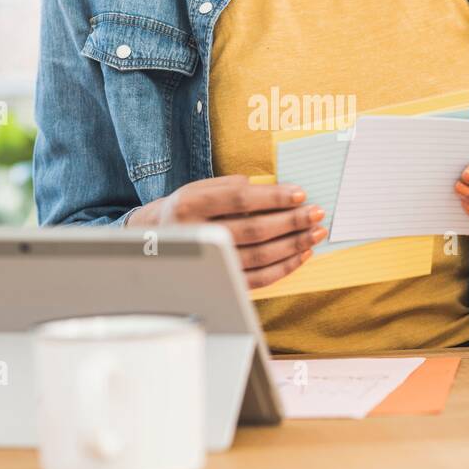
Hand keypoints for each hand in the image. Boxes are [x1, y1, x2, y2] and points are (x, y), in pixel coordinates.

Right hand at [123, 175, 327, 289]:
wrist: (152, 243)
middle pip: (253, 230)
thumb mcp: (198, 189)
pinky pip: (257, 279)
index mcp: (190, 204)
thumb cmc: (185, 211)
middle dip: (291, 222)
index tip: (300, 193)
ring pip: (259, 257)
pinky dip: (283, 268)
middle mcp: (196, 235)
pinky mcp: (219, 282)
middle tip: (316, 214)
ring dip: (293, 245)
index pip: (240, 199)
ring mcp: (207, 264)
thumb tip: (275, 191)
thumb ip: (230, 186)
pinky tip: (300, 255)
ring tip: (315, 233)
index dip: (273, 197)